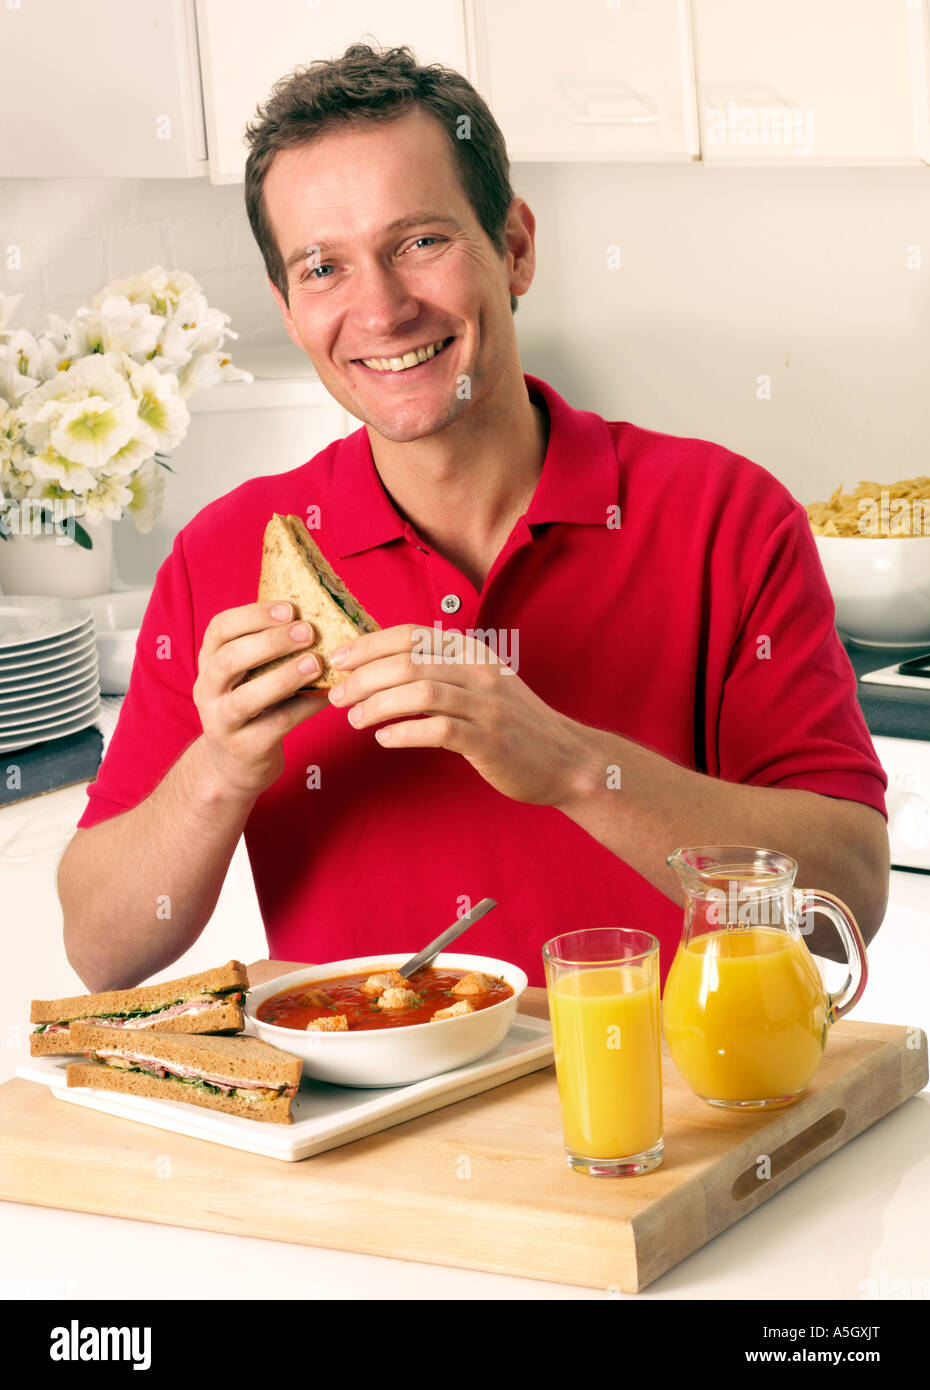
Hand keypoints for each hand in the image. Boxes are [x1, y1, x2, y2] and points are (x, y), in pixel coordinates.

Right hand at [193, 601, 328, 797]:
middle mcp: (207, 690)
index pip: (220, 629)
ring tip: (315, 663)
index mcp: (209, 662)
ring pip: (246, 698)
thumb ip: (270, 650)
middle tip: (308, 631)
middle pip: (229, 660)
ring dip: (283, 677)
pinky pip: (276, 724)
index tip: (289, 608)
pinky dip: (304, 707)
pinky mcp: (245, 748)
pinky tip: (326, 695)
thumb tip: (320, 618)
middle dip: (270, 642)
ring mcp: (222, 722)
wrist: (235, 763)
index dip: (253, 615)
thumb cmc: (252, 706)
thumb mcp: (249, 674)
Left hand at [327, 623, 590, 806]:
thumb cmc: (515, 725)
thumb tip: (384, 670)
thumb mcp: (481, 686)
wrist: (567, 760)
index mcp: (472, 653)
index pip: (411, 635)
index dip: (369, 643)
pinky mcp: (490, 739)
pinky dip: (406, 731)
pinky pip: (440, 729)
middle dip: (364, 677)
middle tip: (337, 696)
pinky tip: (385, 739)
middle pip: (408, 660)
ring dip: (378, 704)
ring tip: (353, 719)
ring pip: (420, 691)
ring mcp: (487, 705)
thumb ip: (442, 672)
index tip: (339, 659)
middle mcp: (479, 672)